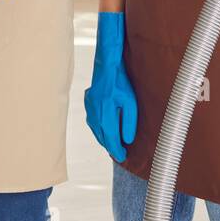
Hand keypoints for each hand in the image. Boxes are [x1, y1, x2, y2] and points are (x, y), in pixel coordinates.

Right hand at [83, 11, 137, 161]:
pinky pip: (93, 121)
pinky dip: (99, 128)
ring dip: (104, 138)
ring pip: (96, 129)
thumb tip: (127, 140)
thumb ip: (129, 122)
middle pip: (102, 136)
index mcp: (104, 114)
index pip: (110, 138)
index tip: (123, 157)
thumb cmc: (122, 82)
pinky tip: (105, 130)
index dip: (117, 150)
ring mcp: (89, 107)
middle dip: (111, 146)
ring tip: (113, 145)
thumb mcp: (131, 102)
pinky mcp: (88, 102)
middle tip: (120, 154)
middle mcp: (94, 113)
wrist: (107, 64)